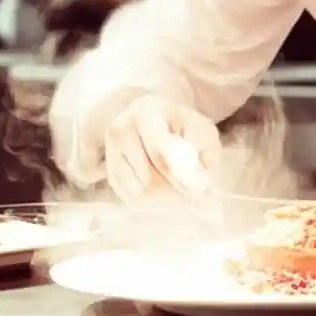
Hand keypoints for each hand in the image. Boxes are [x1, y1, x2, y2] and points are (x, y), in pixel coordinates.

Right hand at [103, 95, 221, 199]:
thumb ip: (206, 153)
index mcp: (146, 112)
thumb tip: (200, 184)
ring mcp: (111, 152)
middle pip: (149, 176)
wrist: (156, 119)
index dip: (181, 176)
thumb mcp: (202, 129)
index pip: (160, 152)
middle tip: (198, 200)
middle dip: (176, 193)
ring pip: (139, 191)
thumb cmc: (183, 125)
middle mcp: (121, 129)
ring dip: (166, 201)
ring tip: (185, 197)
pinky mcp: (109, 171)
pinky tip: (168, 195)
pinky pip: (130, 197)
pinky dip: (152, 203)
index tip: (201, 189)